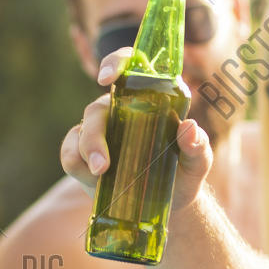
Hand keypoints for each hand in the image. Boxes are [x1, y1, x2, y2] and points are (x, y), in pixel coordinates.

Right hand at [58, 46, 211, 210]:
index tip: (106, 78)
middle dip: (94, 136)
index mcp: (149, 100)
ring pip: (80, 131)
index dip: (115, 63)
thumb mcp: (198, 162)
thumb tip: (189, 127)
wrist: (170, 205)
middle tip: (103, 165)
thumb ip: (198, 146)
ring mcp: (101, 132)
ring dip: (85, 152)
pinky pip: (69, 153)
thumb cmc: (184, 174)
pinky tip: (93, 180)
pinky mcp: (85, 155)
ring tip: (101, 175)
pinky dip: (77, 165)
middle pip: (96, 109)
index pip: (129, 67)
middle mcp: (120, 110)